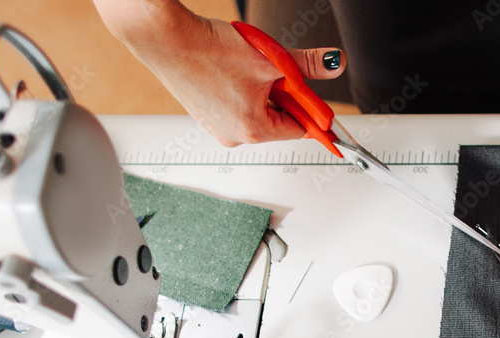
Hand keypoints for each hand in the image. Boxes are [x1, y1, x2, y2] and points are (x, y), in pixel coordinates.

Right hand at [118, 9, 345, 146]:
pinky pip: (236, 106)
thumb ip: (306, 65)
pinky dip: (242, 91)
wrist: (166, 38)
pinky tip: (230, 72)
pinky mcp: (206, 117)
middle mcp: (234, 137)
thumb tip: (333, 64)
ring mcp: (218, 128)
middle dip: (282, 96)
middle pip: (278, 120)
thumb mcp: (269, 58)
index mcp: (254, 131)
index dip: (308, 108)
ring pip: (256, 111)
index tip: (312, 98)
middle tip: (273, 71)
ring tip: (246, 69)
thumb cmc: (208, 51)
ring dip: (261, 92)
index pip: (299, 129)